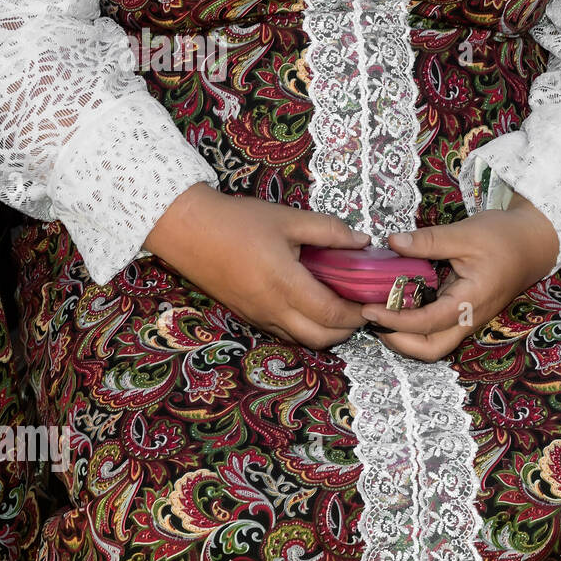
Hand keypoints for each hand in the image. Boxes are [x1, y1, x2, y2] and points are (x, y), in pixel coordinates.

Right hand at [144, 183, 369, 348]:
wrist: (185, 229)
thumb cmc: (238, 221)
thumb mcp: (288, 218)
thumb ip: (329, 231)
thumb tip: (362, 242)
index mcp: (285, 285)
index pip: (333, 314)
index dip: (359, 313)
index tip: (375, 301)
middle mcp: (272, 310)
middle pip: (322, 339)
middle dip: (348, 329)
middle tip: (362, 306)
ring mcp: (258, 317)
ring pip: (303, 341)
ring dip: (327, 332)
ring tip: (340, 307)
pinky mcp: (248, 317)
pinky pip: (284, 334)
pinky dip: (305, 329)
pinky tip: (312, 307)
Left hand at [360, 195, 559, 362]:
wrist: (533, 244)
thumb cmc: (504, 238)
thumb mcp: (466, 234)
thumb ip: (429, 241)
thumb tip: (393, 242)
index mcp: (470, 302)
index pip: (427, 323)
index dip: (395, 320)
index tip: (369, 309)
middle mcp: (469, 318)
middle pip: (431, 350)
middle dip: (398, 342)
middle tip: (373, 319)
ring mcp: (467, 318)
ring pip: (434, 344)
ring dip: (406, 337)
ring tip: (382, 313)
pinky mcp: (464, 313)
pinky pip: (437, 329)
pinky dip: (415, 324)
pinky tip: (400, 303)